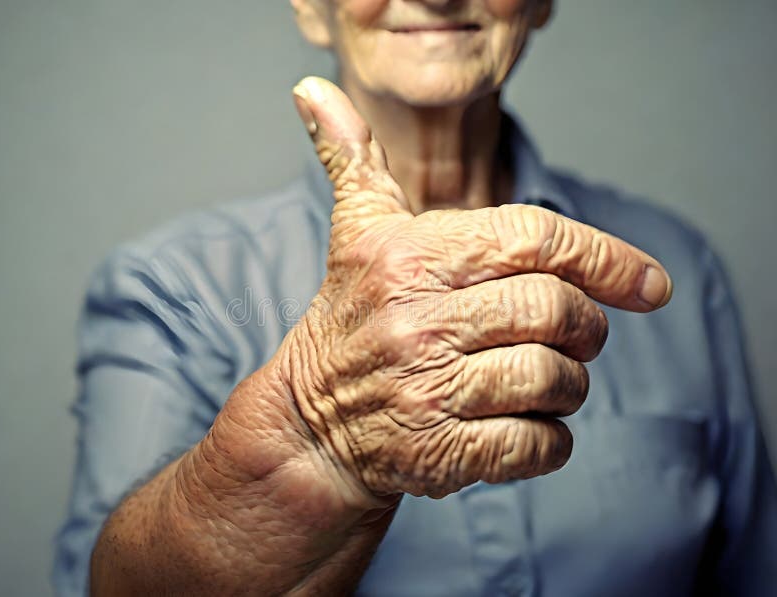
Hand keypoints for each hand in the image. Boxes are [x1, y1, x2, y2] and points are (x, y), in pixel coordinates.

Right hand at [278, 77, 671, 503]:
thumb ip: (353, 159)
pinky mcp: (438, 452)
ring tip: (549, 381)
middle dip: (587, 327)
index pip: (535, 239)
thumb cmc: (353, 316)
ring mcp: (426, 389)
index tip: (649, 284)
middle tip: (578, 334)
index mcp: (410, 257)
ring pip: (552, 379)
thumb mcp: (355, 233)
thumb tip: (313, 92)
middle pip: (556, 310)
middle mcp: (416, 320)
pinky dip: (552, 440)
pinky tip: (532, 426)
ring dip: (570, 385)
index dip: (606, 256)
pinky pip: (535, 445)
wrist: (311, 417)